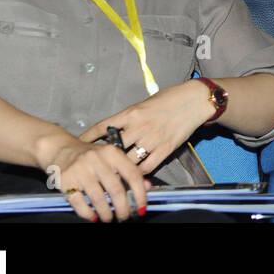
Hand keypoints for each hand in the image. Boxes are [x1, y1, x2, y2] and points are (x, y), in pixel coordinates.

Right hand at [45, 136, 150, 221]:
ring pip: (98, 198)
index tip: (141, 207)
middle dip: (123, 208)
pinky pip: (79, 202)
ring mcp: (81, 169)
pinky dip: (87, 213)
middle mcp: (97, 159)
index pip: (133, 175)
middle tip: (124, 216)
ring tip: (109, 218)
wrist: (59, 148)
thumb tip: (147, 187)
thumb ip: (128, 171)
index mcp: (112, 153)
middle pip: (116, 190)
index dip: (140, 194)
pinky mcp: (66, 180)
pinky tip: (93, 216)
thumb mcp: (111, 157)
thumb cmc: (88, 154)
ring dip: (106, 213)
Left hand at [80, 80, 213, 177]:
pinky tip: (134, 174)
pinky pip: (146, 167)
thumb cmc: (170, 98)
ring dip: (120, 168)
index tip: (79, 143)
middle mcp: (139, 127)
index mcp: (131, 113)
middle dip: (103, 158)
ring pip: (128, 161)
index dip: (88, 136)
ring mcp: (152, 139)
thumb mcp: (145, 103)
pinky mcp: (165, 149)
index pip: (103, 126)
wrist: (194, 100)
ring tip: (114, 173)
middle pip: (113, 148)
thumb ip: (130, 117)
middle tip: (96, 164)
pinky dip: (138, 173)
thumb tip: (116, 129)